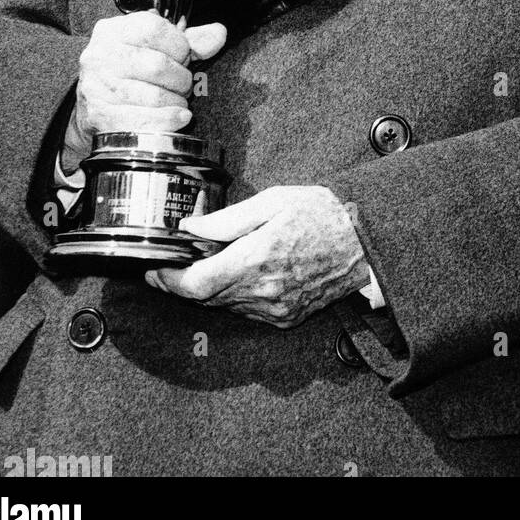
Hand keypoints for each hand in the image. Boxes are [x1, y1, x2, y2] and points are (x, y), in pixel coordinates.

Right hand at [65, 12, 226, 171]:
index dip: (179, 44)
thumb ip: (191, 39)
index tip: (184, 55)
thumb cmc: (132, 70)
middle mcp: (100, 55)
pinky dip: (169, 120)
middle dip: (182, 78)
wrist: (98, 103)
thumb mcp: (158, 47)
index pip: (154, 28)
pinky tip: (179, 117)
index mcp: (113, 30)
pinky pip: (144, 120)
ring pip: (154, 96)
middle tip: (183, 84)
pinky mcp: (101, 115)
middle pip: (158, 65)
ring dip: (176, 101)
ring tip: (176, 100)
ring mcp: (98, 86)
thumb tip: (218, 34)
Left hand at [145, 186, 368, 327]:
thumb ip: (228, 219)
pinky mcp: (286, 318)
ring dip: (210, 287)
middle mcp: (262, 292)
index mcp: (256, 260)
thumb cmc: (324, 214)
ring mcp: (275, 309)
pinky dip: (235, 294)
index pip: (195, 284)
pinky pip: (247, 310)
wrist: (366, 243)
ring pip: (224, 305)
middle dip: (182, 282)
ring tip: (208, 262)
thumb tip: (192, 229)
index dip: (167, 280)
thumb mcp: (274, 201)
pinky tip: (240, 273)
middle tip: (169, 265)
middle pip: (204, 297)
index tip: (153, 269)